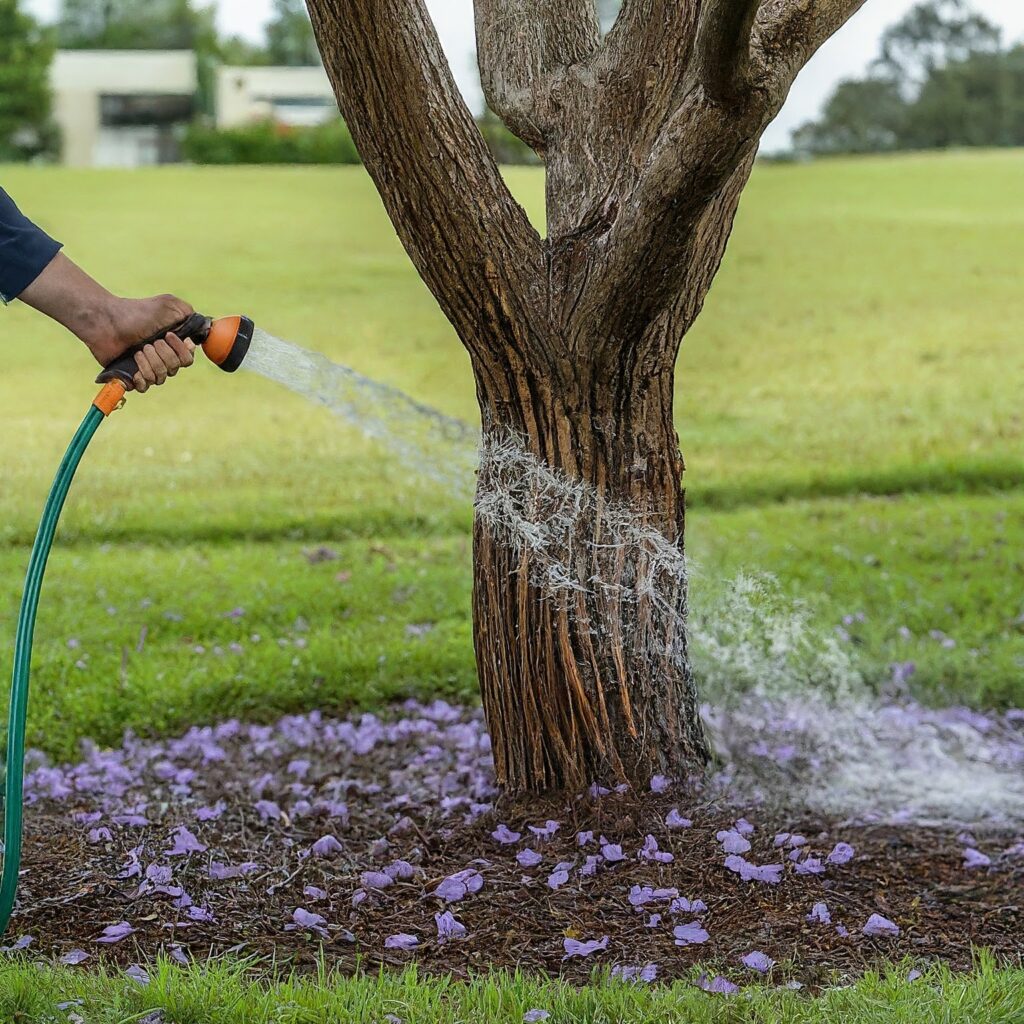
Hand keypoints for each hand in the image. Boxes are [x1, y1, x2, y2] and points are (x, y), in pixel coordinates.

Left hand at [18, 253, 197, 388]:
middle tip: (148, 342)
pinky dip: (141, 376)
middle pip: (175, 369)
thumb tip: (204, 327)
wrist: (106, 321)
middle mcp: (161, 358)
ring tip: (137, 350)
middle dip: (162, 355)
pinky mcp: (131, 377)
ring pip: (160, 378)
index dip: (181, 351)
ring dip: (149, 362)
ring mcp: (147, 368)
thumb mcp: (169, 304)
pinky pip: (145, 387)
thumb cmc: (136, 312)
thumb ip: (189, 314)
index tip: (168, 336)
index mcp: (172, 345)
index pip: (188, 359)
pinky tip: (134, 367)